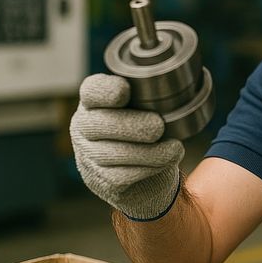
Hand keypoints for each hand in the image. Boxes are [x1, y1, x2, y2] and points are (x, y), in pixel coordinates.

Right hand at [69, 73, 184, 219]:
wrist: (141, 176)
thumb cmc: (144, 129)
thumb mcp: (144, 107)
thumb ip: (149, 94)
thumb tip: (177, 81)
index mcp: (94, 101)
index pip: (92, 91)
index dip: (105, 91)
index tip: (125, 91)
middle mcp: (84, 126)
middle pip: (101, 124)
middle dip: (135, 126)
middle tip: (159, 127)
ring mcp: (88, 156)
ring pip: (115, 154)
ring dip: (150, 152)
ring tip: (175, 148)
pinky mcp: (100, 181)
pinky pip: (122, 176)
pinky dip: (148, 169)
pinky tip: (166, 162)